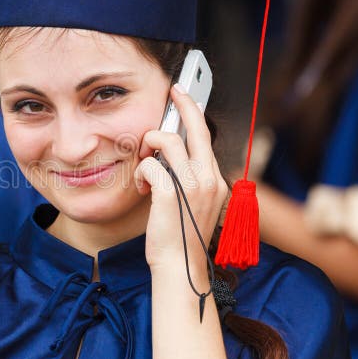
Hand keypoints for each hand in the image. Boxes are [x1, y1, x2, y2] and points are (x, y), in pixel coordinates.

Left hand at [134, 85, 228, 271]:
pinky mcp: (172, 194)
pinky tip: (141, 189)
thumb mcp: (192, 205)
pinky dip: (141, 173)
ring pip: (167, 142)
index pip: (206, 138)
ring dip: (149, 147)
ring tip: (144, 167)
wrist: (179, 269)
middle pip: (197, 128)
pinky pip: (150, 165)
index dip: (194, 114)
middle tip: (174, 89)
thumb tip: (169, 154)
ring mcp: (193, 186)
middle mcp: (210, 179)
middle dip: (184, 103)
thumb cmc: (180, 238)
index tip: (184, 97)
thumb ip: (188, 179)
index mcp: (217, 181)